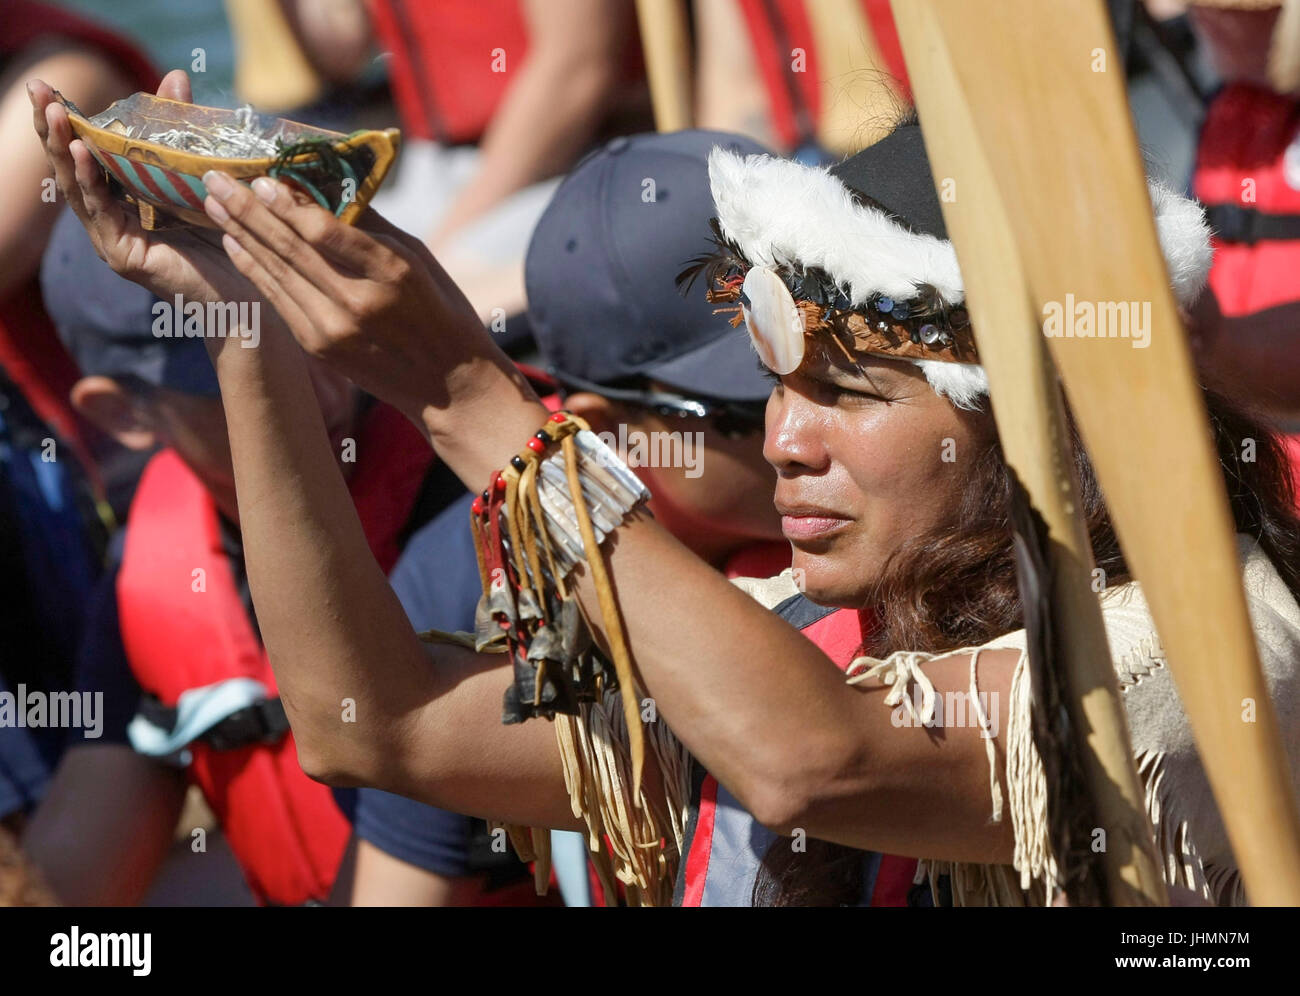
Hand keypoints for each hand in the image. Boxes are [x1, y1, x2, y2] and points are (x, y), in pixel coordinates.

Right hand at [27, 70, 258, 325]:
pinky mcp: (125, 257)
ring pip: (79, 190)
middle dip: (53, 128)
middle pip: (73, 168)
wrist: (251, 292)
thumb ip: (183, 130)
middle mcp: (113, 220)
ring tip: (54, 114)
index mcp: (125, 200)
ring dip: (64, 148)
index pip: (88, 155)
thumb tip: (176, 75)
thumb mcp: (201, 174)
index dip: (68, 122)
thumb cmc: (230, 235)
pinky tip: (80, 154)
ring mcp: (114, 240)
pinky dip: (90, 182)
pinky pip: (102, 214)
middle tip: (38, 88)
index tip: (51, 87)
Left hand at [199, 170, 513, 428]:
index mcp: (391, 272)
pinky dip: (253, 268)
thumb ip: (373, 224)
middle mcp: (357, 301)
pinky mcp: (318, 347)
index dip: (286, 203)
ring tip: (212, 202)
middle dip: (247, 209)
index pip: (325, 230)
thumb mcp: (422, 258)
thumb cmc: (442, 312)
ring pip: (276, 271)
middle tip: (214, 177)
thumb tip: (329, 182)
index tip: (260, 177)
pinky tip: (234, 243)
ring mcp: (333, 329)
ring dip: (239, 234)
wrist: (447, 387)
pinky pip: (277, 298)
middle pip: (290, 247)